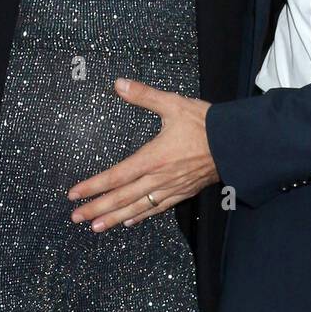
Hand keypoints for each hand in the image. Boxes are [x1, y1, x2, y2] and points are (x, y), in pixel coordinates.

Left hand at [66, 77, 217, 230]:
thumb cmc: (205, 124)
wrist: (236, 143)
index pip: (116, 176)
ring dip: (115, 218)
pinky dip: (141, 216)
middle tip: (76, 217)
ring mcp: (171, 188)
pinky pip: (158, 208)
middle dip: (97, 209)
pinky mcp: (183, 192)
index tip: (74, 194)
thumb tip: (119, 84)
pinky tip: (130, 221)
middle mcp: (159, 177)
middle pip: (122, 197)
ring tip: (96, 227)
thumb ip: (144, 95)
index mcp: (153, 157)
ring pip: (137, 207)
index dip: (93, 186)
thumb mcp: (173, 104)